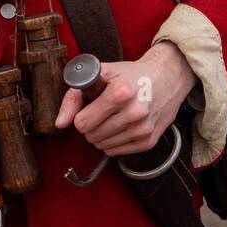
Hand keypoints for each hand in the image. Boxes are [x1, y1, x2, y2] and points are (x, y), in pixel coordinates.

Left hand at [54, 42, 196, 155]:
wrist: (166, 78)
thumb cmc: (130, 75)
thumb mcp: (100, 74)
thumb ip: (73, 97)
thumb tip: (60, 123)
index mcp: (120, 93)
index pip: (83, 123)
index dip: (81, 115)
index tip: (89, 107)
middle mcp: (134, 112)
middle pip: (92, 136)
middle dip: (91, 125)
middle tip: (100, 112)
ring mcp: (143, 128)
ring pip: (103, 146)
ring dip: (101, 135)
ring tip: (111, 118)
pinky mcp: (149, 140)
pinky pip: (117, 152)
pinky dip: (113, 142)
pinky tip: (120, 126)